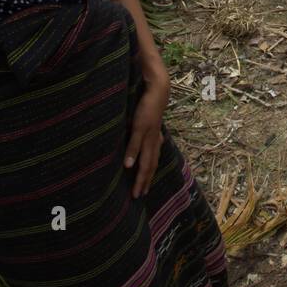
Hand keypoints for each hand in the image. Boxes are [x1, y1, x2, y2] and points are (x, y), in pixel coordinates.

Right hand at [124, 78, 168, 197]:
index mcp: (155, 140)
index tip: (144, 190)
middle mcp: (154, 140)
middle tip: (138, 197)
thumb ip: (145, 133)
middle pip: (150, 166)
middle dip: (144, 182)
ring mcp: (148, 134)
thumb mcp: (147, 122)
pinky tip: (128, 166)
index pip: (153, 162)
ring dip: (140, 176)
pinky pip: (136, 143)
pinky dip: (132, 155)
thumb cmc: (149, 105)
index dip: (148, 177)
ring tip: (135, 190)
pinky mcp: (141, 126)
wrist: (158, 89)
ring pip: (145, 159)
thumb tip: (144, 143)